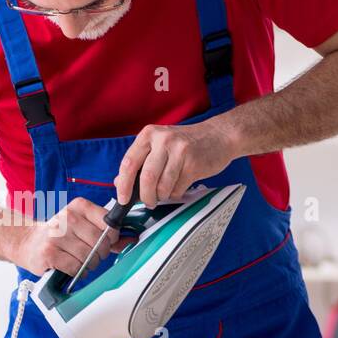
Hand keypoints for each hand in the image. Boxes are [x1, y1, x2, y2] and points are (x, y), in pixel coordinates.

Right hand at [13, 196, 126, 277]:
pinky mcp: (49, 253)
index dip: (111, 236)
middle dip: (100, 253)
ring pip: (88, 256)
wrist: (27, 242)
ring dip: (88, 264)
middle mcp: (67, 217)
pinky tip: (71, 267)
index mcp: (78, 207)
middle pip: (99, 241)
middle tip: (92, 255)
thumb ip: (105, 232)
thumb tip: (130, 239)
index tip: (106, 242)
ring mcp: (56, 235)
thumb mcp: (81, 226)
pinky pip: (75, 266)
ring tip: (80, 261)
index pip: (107, 222)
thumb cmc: (58, 235)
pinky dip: (77, 271)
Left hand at [115, 118, 237, 206]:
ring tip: (164, 193)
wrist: (218, 136)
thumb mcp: (158, 146)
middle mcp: (163, 140)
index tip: (123, 199)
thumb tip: (119, 182)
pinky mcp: (193, 163)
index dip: (123, 185)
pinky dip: (175, 193)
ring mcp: (180, 151)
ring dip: (161, 196)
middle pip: (146, 178)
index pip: (129, 163)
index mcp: (148, 135)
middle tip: (147, 202)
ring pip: (162, 186)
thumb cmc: (185, 143)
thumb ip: (139, 162)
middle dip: (145, 196)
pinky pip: (177, 188)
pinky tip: (178, 186)